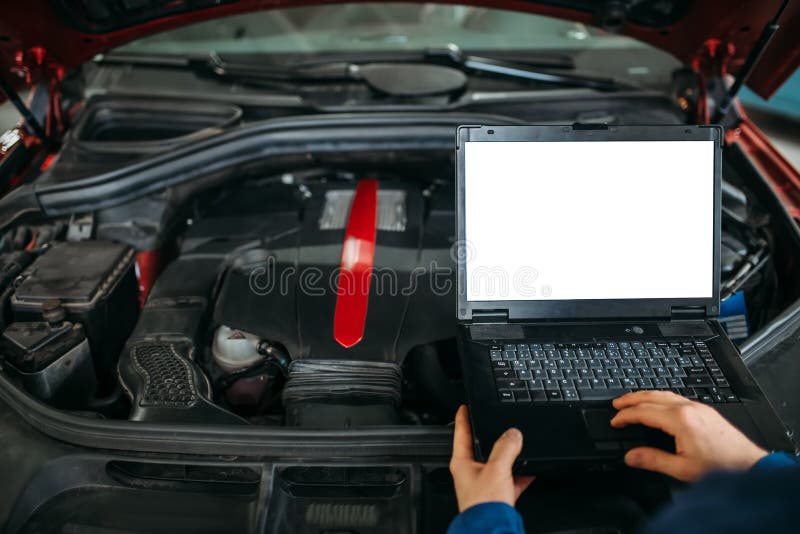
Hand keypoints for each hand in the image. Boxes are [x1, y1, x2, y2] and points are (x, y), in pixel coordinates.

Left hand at [449, 405, 534, 511]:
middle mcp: (470, 473)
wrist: (492, 530)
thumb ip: (506, 448)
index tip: (464, 406)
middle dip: (491, 436)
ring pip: (498, 464)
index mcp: (462, 463)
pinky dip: (520, 475)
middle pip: (481, 448)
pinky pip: (510, 480)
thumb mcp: (497, 469)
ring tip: (520, 446)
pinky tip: (530, 470)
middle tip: (497, 423)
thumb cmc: (484, 505)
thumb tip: (513, 433)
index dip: (463, 417)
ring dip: (510, 457)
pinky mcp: (496, 496)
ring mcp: (483, 485)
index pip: (460, 433)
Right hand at [611, 390, 767, 480]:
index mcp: (680, 420)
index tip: (615, 421)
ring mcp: (699, 407)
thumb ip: (653, 460)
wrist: (750, 466)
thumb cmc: (721, 467)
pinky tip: (659, 403)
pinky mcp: (706, 410)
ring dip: (645, 395)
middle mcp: (689, 408)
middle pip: (652, 396)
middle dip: (631, 398)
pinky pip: (676, 397)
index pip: (644, 411)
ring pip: (665, 394)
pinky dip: (660, 397)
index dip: (626, 416)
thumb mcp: (682, 468)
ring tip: (633, 400)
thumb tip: (631, 456)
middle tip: (617, 403)